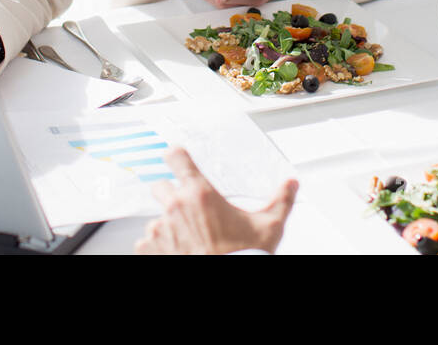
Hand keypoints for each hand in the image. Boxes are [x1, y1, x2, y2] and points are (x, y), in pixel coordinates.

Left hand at [134, 147, 297, 254]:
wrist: (227, 281)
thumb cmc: (243, 257)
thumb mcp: (269, 228)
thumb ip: (281, 201)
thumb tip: (291, 184)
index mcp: (200, 194)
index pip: (176, 157)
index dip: (177, 156)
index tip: (178, 158)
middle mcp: (176, 208)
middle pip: (160, 187)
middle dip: (171, 196)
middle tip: (189, 211)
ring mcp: (160, 230)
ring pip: (156, 219)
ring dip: (168, 226)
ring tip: (189, 241)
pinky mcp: (150, 251)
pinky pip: (145, 243)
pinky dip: (157, 248)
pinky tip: (177, 253)